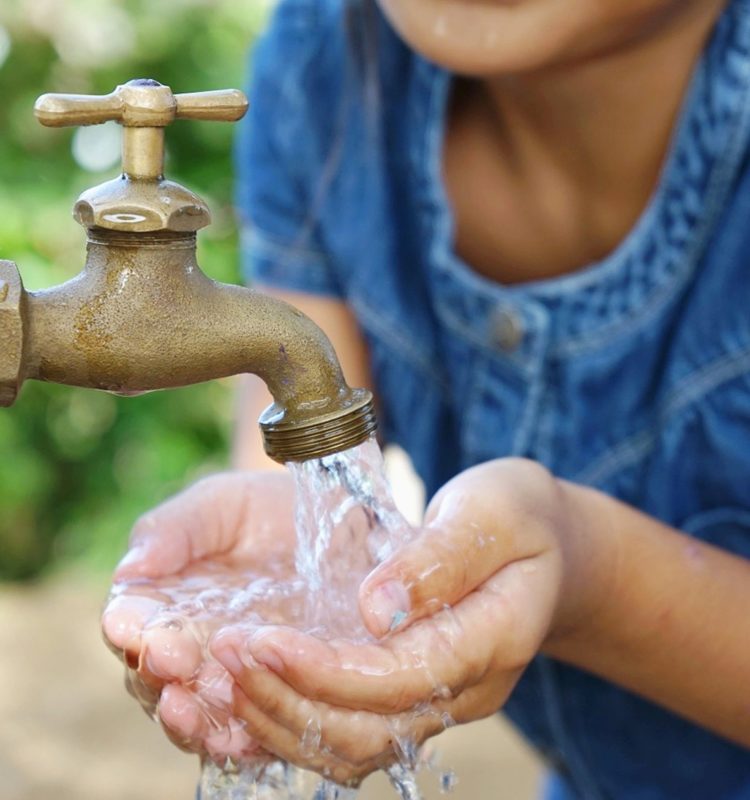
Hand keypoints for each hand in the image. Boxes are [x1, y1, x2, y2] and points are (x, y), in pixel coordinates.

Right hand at [102, 470, 298, 760]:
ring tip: (194, 713)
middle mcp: (186, 646)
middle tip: (176, 667)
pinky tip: (239, 738)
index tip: (142, 631)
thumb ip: (175, 529)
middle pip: (154, 676)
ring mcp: (227, 676)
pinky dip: (239, 738)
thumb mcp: (222, 505)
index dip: (132, 630)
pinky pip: (247, 730)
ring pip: (194, 713)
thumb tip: (131, 569)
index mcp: (161, 600)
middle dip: (159, 676)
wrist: (332, 522)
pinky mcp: (271, 697)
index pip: (131, 623)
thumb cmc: (265, 509)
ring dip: (191, 719)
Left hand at [211, 458, 599, 782]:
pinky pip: (347, 730)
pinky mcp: (410, 694)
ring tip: (222, 671)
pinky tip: (251, 684)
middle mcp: (463, 688)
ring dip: (280, 716)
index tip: (261, 639)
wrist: (545, 545)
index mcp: (491, 640)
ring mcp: (438, 700)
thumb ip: (439, 559)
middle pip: (366, 730)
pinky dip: (292, 716)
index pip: (399, 679)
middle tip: (225, 654)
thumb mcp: (491, 513)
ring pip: (350, 747)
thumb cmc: (518, 516)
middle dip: (286, 699)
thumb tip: (376, 609)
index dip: (325, 670)